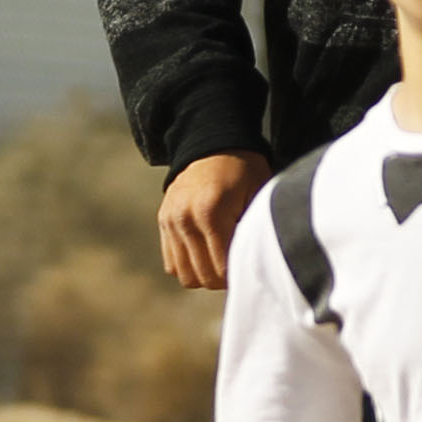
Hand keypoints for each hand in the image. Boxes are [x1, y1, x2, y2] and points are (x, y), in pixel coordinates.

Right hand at [159, 152, 271, 291]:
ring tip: (221, 258)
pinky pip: (172, 264)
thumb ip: (253, 231)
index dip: (238, 275)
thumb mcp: (259, 194)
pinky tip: (206, 251)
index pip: (222, 269)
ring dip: (205, 274)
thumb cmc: (245, 170)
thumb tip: (251, 267)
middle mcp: (185, 218)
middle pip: (203, 277)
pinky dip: (189, 265)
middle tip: (238, 263)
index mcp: (211, 212)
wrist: (212, 143)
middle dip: (223, 278)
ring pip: (185, 275)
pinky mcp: (163, 222)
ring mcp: (170, 221)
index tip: (251, 265)